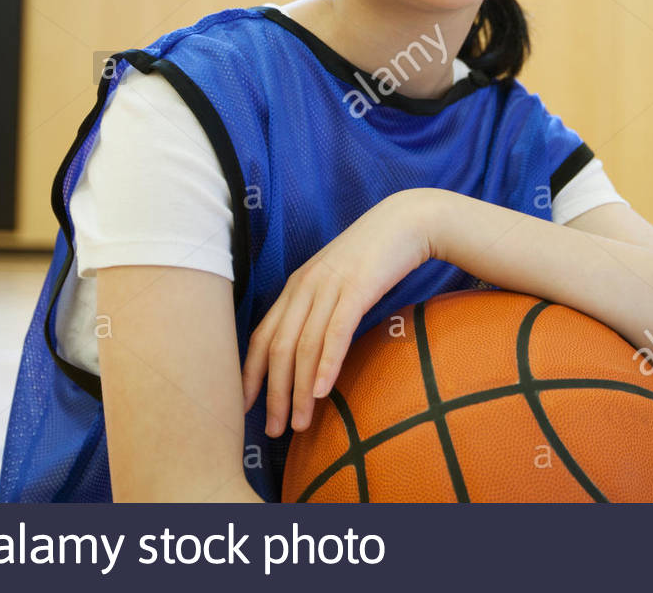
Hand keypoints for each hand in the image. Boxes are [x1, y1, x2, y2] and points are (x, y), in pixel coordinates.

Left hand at [241, 189, 435, 436]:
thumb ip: (320, 307)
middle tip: (275, 430)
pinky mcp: (357, 288)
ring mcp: (330, 286)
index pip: (261, 335)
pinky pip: (336, 332)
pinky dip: (326, 364)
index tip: (245, 408)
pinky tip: (322, 391)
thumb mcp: (338, 280)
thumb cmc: (375, 256)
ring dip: (299, 390)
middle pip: (278, 347)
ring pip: (304, 345)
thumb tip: (313, 349)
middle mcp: (305, 286)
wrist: (407, 222)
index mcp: (296, 286)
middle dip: (273, 393)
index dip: (250, 373)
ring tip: (300, 423)